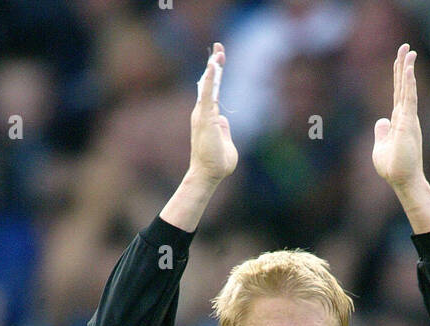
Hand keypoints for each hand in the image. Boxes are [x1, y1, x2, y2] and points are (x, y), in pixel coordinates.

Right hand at [189, 42, 237, 186]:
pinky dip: (210, 79)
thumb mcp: (227, 143)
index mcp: (208, 117)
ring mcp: (202, 114)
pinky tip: (213, 65)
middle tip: (219, 47)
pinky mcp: (204, 117)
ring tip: (219, 51)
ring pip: (209, 86)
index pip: (213, 91)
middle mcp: (203, 112)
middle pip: (209, 84)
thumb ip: (225, 130)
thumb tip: (223, 121)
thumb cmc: (218, 164)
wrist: (209, 174)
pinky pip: (208, 94)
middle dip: (214, 65)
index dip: (216, 75)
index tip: (219, 59)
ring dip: (214, 67)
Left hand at [373, 44, 424, 191]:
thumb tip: (381, 121)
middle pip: (404, 86)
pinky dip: (409, 83)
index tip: (401, 58)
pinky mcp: (408, 123)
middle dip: (404, 65)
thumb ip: (381, 132)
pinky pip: (409, 99)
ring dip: (407, 69)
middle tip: (406, 46)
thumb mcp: (380, 147)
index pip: (398, 92)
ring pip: (407, 88)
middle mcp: (405, 116)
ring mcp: (408, 119)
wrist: (401, 180)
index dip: (399, 75)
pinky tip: (409, 69)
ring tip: (409, 51)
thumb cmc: (392, 167)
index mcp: (399, 120)